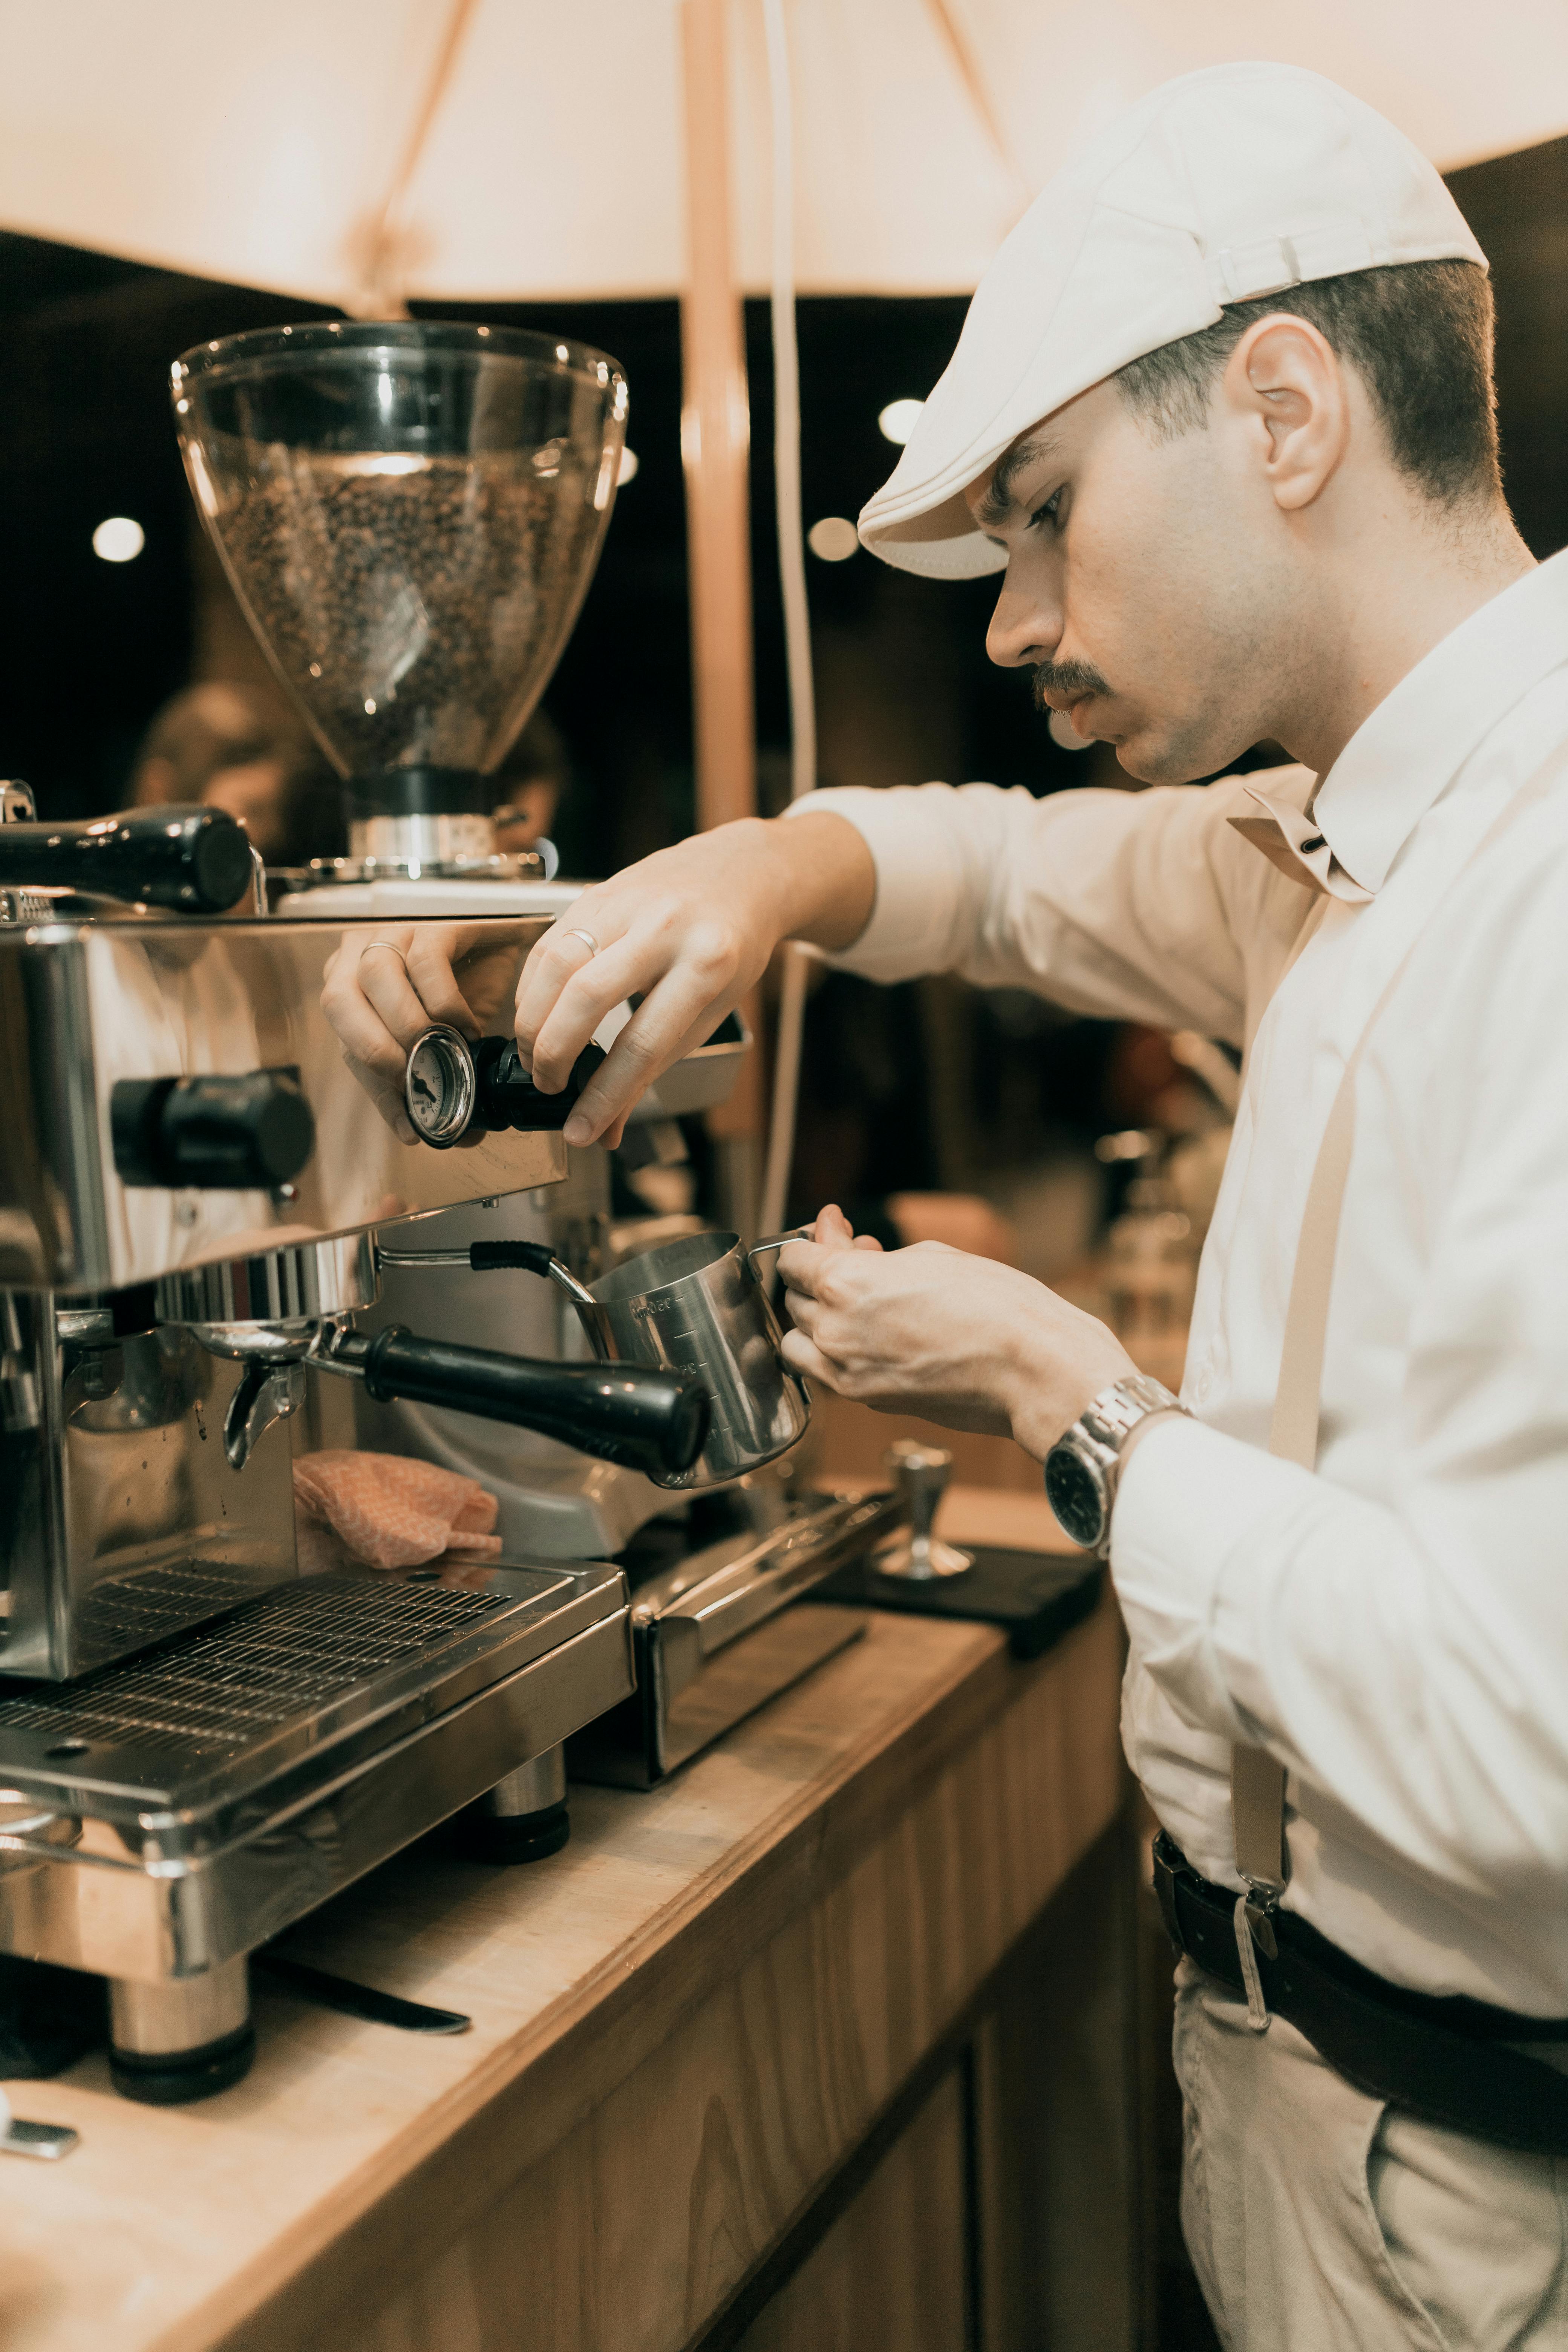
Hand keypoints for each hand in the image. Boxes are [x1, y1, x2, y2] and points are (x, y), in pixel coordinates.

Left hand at [321, 923, 486, 1142]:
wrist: (507, 942)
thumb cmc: (469, 983)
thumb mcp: (446, 1036)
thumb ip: (435, 1075)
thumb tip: (448, 1133)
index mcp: (353, 986)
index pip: (345, 1041)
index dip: (375, 1088)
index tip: (410, 1125)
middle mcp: (362, 954)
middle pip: (337, 999)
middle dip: (372, 1048)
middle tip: (412, 1077)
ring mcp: (396, 931)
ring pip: (375, 975)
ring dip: (406, 1024)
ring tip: (440, 1049)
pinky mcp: (433, 923)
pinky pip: (426, 962)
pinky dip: (445, 1002)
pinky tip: (467, 1026)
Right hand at [513, 810, 873, 1146]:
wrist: (741, 874)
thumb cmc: (729, 951)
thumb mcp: (710, 1011)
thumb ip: (654, 1068)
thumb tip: (604, 1128)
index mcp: (708, 964)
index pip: (644, 1043)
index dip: (604, 1095)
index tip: (580, 1130)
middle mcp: (666, 927)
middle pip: (588, 997)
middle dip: (554, 1054)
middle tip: (547, 1086)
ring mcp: (628, 902)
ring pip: (557, 965)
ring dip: (532, 1021)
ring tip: (535, 1056)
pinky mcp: (597, 892)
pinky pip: (549, 942)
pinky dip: (532, 987)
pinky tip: (535, 1015)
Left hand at [778, 1204, 1135, 1458]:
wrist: (1033, 1369)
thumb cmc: (997, 1307)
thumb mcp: (930, 1257)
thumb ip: (872, 1255)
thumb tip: (844, 1247)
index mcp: (844, 1284)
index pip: (793, 1259)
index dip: (813, 1240)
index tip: (834, 1229)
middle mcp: (835, 1331)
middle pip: (794, 1298)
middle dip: (819, 1275)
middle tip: (856, 1258)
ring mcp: (847, 1373)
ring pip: (800, 1341)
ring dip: (818, 1318)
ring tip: (859, 1302)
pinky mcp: (867, 1401)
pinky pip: (826, 1373)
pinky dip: (833, 1353)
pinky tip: (871, 1334)